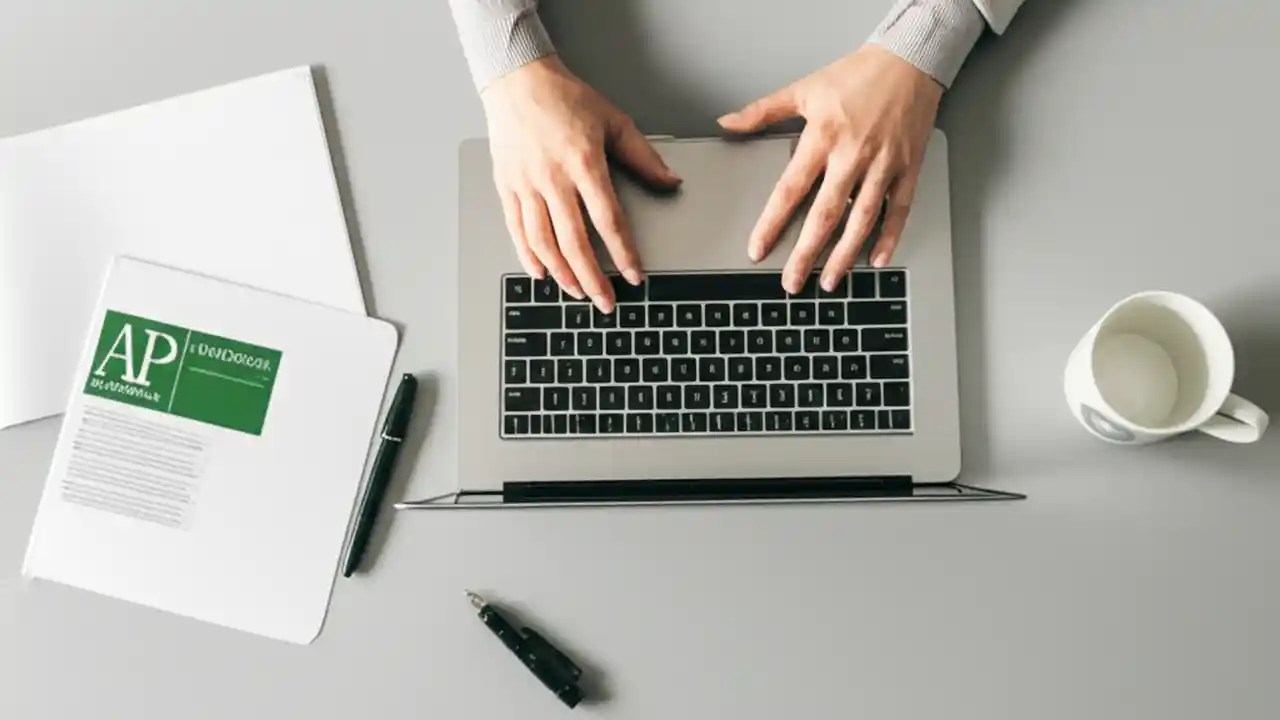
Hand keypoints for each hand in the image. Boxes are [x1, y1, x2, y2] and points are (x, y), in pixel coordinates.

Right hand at [483, 56, 680, 311]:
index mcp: (584, 163)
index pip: (608, 220)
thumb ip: (644, 156)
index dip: (623, 253)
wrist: (518, 81)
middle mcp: (553, 178)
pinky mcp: (507, 186)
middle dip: (592, 278)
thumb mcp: (614, 121)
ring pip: (543, 242)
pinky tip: (541, 273)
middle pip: (574, 241)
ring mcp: (527, 184)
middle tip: (605, 302)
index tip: (633, 276)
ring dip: (562, 273)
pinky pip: (517, 229)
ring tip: (577, 292)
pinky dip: (529, 256)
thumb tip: (672, 182)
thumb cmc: (566, 98)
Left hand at [718, 45, 942, 292]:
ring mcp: (883, 164)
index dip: (772, 223)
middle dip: (806, 253)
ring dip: (844, 255)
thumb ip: (763, 111)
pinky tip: (876, 260)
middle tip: (792, 282)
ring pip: (861, 219)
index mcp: (823, 137)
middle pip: (825, 214)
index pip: (790, 190)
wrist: (909, 60)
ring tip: (829, 281)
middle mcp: (853, 155)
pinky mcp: (908, 168)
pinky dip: (889, 237)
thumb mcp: (805, 89)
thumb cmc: (856, 75)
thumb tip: (727, 122)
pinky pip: (898, 209)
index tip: (758, 250)